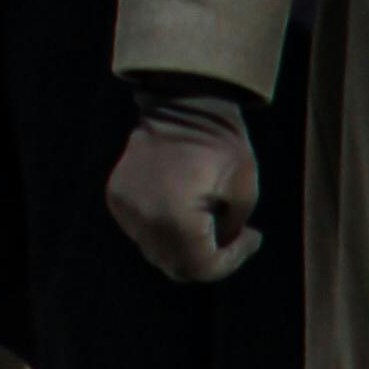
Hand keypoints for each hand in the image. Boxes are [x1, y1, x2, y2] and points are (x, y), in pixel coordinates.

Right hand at [104, 87, 262, 285]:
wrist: (184, 101)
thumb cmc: (222, 144)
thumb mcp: (245, 191)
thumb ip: (231, 233)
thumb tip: (218, 248)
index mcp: (175, 218)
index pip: (201, 267)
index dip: (231, 261)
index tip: (252, 238)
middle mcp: (143, 218)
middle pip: (176, 266)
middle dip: (208, 258)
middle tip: (233, 237)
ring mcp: (125, 208)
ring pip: (157, 251)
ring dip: (184, 245)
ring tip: (209, 217)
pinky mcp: (117, 197)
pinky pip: (142, 230)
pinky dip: (164, 229)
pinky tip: (184, 207)